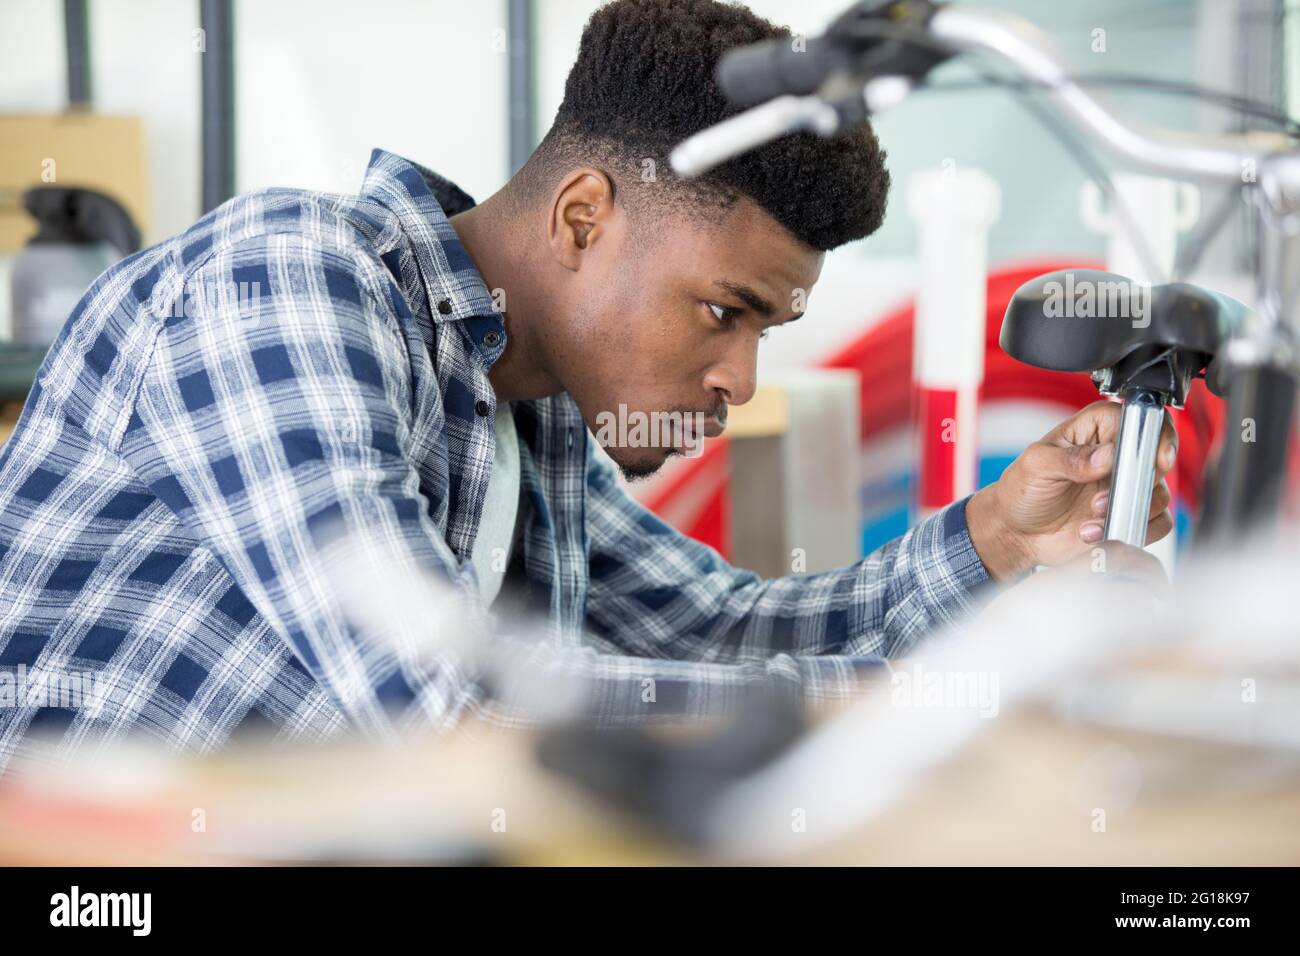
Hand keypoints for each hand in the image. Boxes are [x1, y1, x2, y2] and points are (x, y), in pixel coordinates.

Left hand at [966, 399, 1176, 580]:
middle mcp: (1117, 454)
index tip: (1156, 457)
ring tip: (1090, 518)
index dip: (1153, 434)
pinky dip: (1132, 531)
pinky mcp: (1129, 514)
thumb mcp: (1036, 466)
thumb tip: (1106, 455)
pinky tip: (1095, 533)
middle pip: (1156, 457)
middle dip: (1136, 482)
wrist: (1017, 534)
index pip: (1137, 417)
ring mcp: (1126, 486)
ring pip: (1159, 493)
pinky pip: (1158, 522)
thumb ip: (1070, 458)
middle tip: (1100, 499)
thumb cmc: (1022, 491)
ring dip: (1129, 510)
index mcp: (1095, 429)